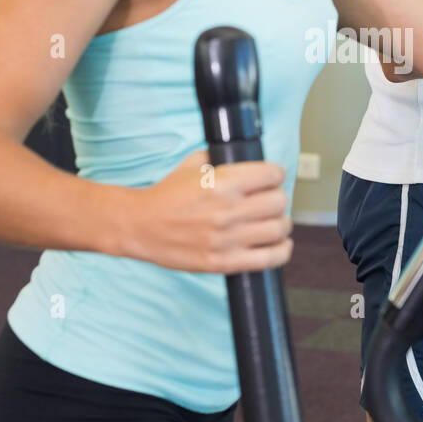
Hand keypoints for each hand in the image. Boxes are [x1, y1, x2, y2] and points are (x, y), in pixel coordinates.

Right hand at [126, 151, 292, 271]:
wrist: (140, 226)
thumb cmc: (166, 195)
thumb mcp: (193, 164)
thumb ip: (222, 159)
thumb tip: (249, 159)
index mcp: (221, 183)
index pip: (272, 174)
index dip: (275, 174)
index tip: (272, 178)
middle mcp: (227, 210)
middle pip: (279, 201)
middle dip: (277, 198)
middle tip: (270, 200)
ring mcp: (226, 239)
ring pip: (279, 229)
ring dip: (281, 224)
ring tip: (274, 222)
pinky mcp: (223, 262)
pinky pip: (269, 259)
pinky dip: (281, 251)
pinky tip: (278, 244)